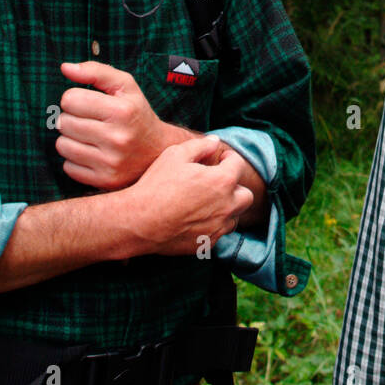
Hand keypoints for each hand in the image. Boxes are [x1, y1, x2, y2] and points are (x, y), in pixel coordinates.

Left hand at [56, 60, 186, 189]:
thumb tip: (65, 68)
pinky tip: (93, 153)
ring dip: (71, 139)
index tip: (89, 103)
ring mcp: (111, 162)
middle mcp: (118, 138)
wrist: (160, 150)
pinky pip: (68, 167)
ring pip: (62, 145)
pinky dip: (76, 159)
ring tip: (91, 136)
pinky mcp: (104, 180)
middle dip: (72, 118)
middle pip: (63, 122)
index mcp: (122, 111)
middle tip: (91, 121)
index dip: (76, 98)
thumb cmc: (137, 113)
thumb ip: (96, 71)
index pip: (69, 99)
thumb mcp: (125, 86)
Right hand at [124, 134, 253, 256]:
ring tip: (207, 202)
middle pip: (246, 196)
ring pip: (234, 217)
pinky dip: (213, 225)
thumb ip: (200, 146)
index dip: (230, 158)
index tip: (222, 159)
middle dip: (235, 187)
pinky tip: (196, 219)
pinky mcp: (207, 243)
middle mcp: (226, 206)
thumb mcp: (175, 155)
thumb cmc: (156, 185)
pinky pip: (219, 233)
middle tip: (218, 183)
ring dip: (227, 209)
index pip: (238, 165)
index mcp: (222, 181)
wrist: (138, 221)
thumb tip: (215, 142)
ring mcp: (218, 227)